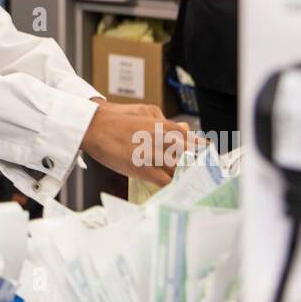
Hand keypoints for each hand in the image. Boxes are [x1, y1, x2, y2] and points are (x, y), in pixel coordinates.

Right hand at [79, 98, 198, 185]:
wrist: (93, 125)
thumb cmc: (117, 117)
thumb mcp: (145, 111)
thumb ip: (166, 121)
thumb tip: (184, 128)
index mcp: (167, 126)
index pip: (196, 144)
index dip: (203, 156)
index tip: (207, 163)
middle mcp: (165, 140)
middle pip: (191, 160)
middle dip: (197, 168)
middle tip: (202, 178)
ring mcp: (154, 155)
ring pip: (179, 172)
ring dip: (184, 178)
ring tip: (189, 186)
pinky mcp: (142, 169)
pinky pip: (165, 182)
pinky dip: (170, 187)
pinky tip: (173, 190)